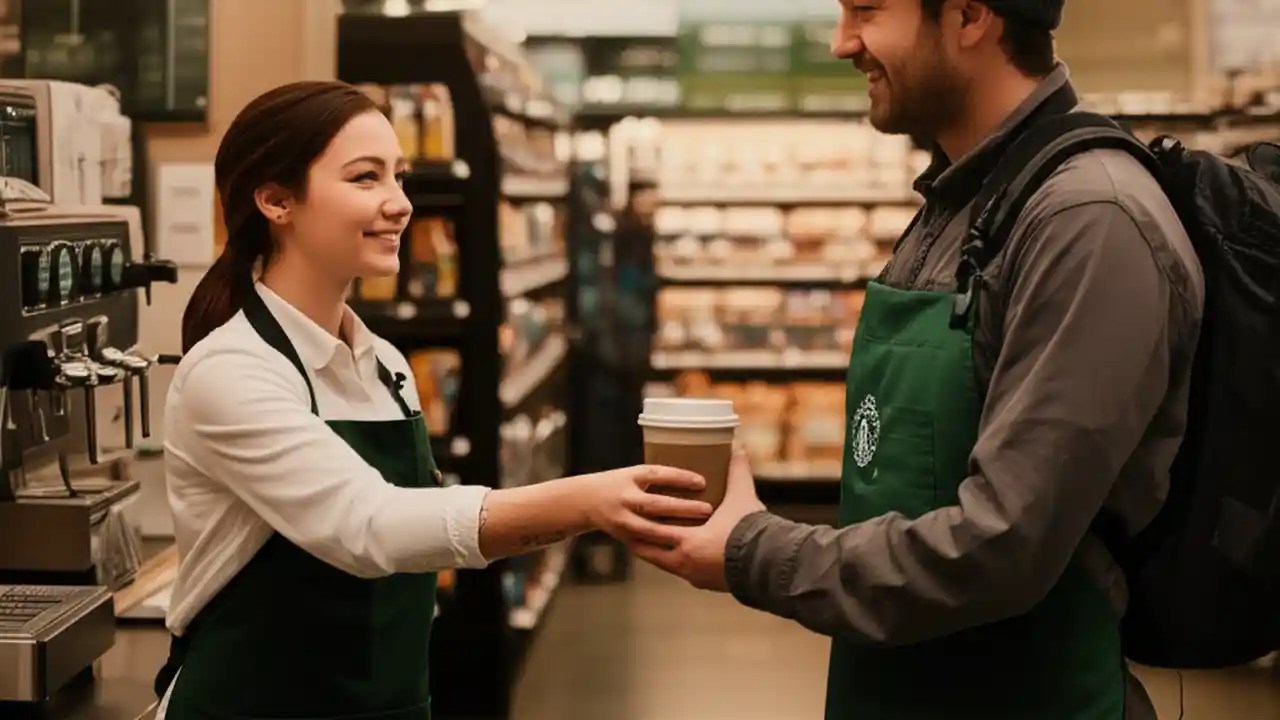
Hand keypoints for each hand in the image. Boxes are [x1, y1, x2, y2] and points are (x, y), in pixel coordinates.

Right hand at [583, 465, 714, 546]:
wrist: (585, 501)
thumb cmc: (618, 484)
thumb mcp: (635, 474)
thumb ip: (660, 477)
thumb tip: (695, 478)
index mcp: (631, 477)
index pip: (657, 474)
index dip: (680, 478)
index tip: (702, 482)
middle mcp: (626, 498)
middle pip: (656, 504)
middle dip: (683, 507)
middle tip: (708, 509)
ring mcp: (624, 520)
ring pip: (652, 529)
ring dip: (676, 531)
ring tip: (699, 532)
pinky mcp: (624, 537)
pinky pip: (647, 544)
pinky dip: (664, 546)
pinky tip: (683, 548)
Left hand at [627, 447, 765, 591]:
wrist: (771, 564)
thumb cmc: (752, 530)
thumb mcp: (742, 496)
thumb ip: (736, 471)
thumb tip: (740, 447)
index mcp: (687, 541)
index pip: (652, 531)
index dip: (639, 522)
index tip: (631, 515)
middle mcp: (685, 563)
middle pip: (652, 554)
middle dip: (642, 542)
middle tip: (632, 530)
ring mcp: (695, 577)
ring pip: (666, 566)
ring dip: (659, 554)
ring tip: (654, 542)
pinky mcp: (706, 586)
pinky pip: (684, 574)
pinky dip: (678, 565)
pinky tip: (680, 557)